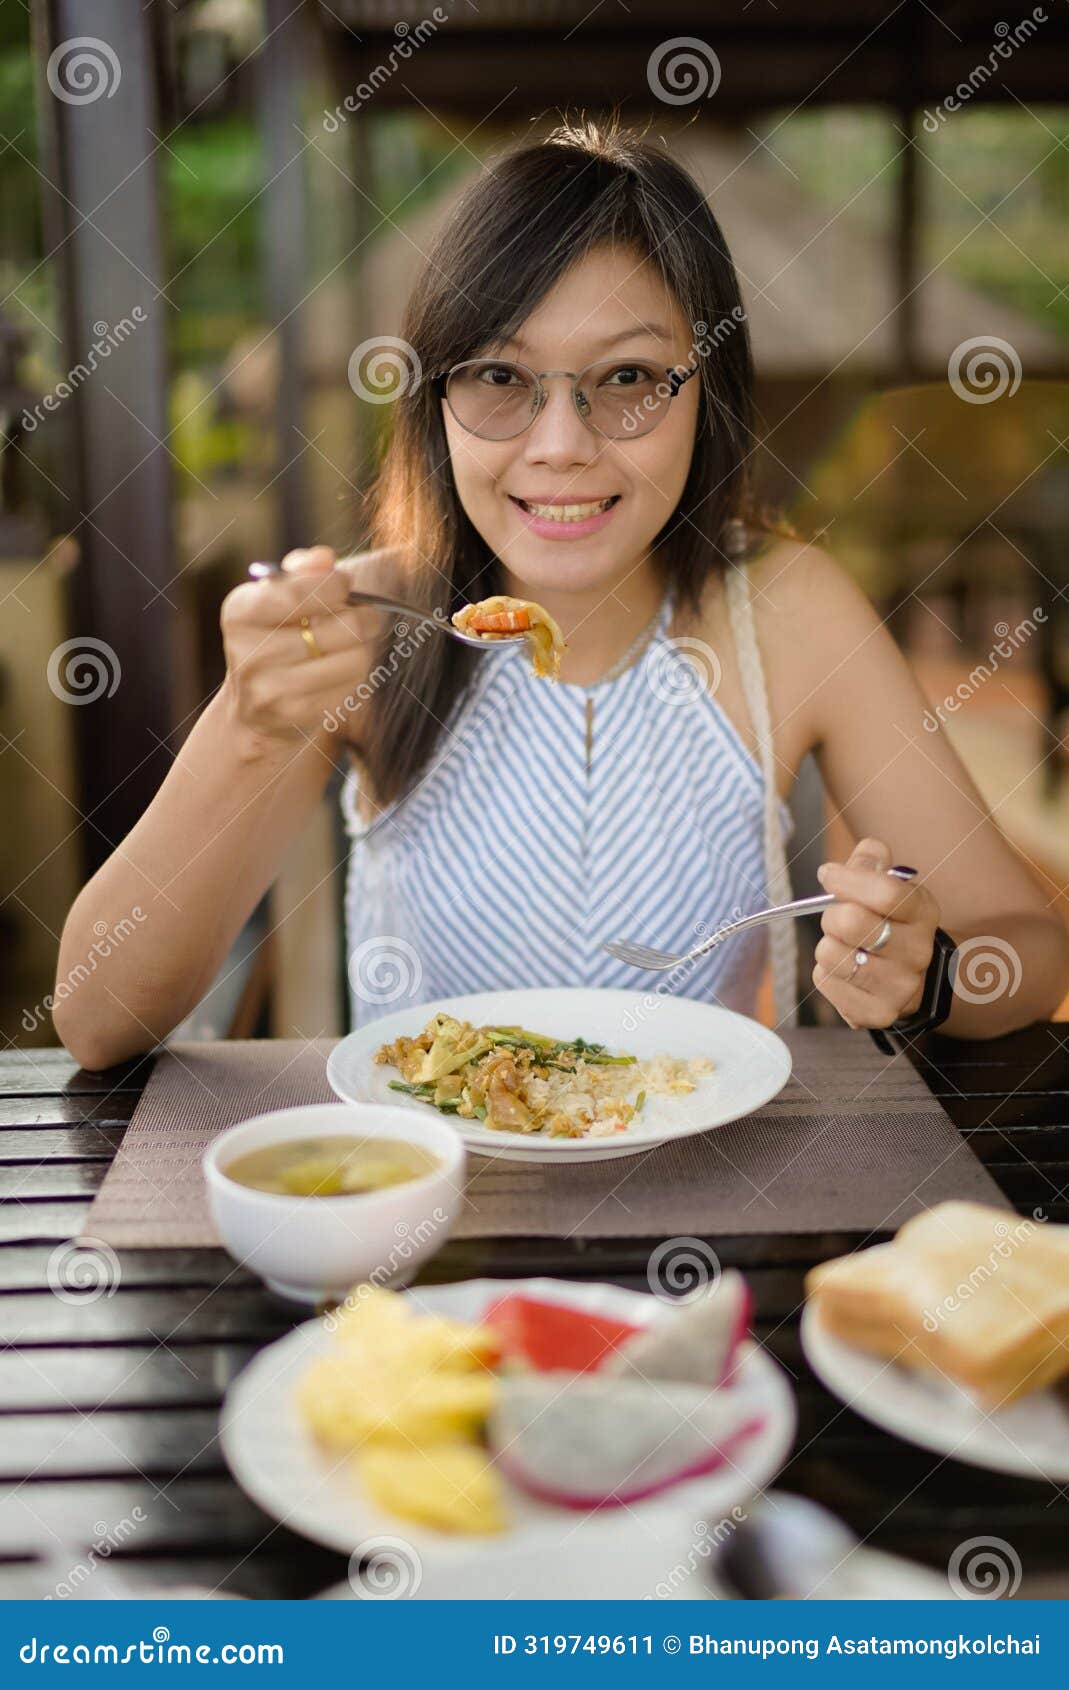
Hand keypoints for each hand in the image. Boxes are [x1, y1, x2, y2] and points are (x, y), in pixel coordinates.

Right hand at [219, 545, 383, 752]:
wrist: (253, 710)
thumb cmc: (272, 638)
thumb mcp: (275, 598)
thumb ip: (301, 571)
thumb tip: (324, 558)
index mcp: (240, 612)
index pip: (299, 593)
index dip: (335, 585)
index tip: (345, 584)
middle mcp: (250, 652)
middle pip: (342, 625)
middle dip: (363, 615)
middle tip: (366, 614)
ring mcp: (272, 688)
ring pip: (355, 658)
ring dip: (364, 646)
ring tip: (353, 642)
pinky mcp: (297, 715)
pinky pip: (352, 686)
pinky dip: (356, 674)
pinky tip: (342, 669)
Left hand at [811, 837, 939, 1029]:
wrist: (909, 977)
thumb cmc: (889, 922)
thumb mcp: (887, 884)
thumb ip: (870, 860)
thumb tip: (840, 868)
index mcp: (923, 912)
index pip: (885, 892)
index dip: (848, 879)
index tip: (829, 874)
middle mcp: (918, 952)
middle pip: (850, 922)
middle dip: (832, 915)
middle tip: (838, 918)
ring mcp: (900, 987)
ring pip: (831, 955)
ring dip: (827, 946)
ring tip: (846, 946)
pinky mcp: (876, 1013)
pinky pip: (825, 982)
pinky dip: (825, 972)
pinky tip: (846, 971)